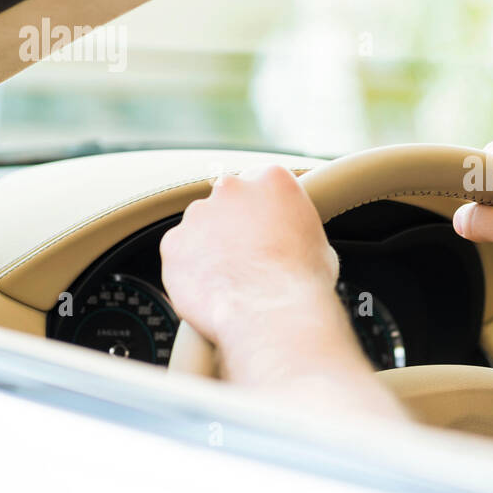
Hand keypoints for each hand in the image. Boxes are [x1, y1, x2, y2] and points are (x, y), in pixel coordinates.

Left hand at [161, 165, 406, 419]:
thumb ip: (296, 231)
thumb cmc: (302, 283)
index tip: (266, 228)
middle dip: (234, 224)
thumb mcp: (319, 245)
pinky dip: (190, 269)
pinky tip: (212, 289)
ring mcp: (198, 214)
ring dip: (210, 246)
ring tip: (230, 279)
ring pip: (200, 227)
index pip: (263, 182)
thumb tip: (294, 244)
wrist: (273, 313)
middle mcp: (232, 188)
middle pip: (228, 200)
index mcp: (273, 179)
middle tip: (248, 255)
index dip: (265, 209)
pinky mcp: (173, 243)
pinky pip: (179, 254)